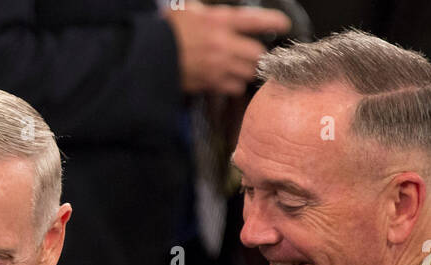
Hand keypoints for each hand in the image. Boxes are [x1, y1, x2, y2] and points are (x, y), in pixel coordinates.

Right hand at [161, 1, 290, 95]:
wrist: (147, 57)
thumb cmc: (164, 31)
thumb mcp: (186, 9)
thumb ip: (205, 11)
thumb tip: (210, 11)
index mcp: (218, 21)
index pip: (257, 21)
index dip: (275, 22)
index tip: (283, 24)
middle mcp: (222, 44)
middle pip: (257, 54)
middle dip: (258, 54)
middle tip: (255, 52)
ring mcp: (217, 66)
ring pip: (248, 72)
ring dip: (247, 70)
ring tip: (240, 66)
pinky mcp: (210, 83)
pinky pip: (234, 88)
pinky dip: (234, 84)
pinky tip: (227, 79)